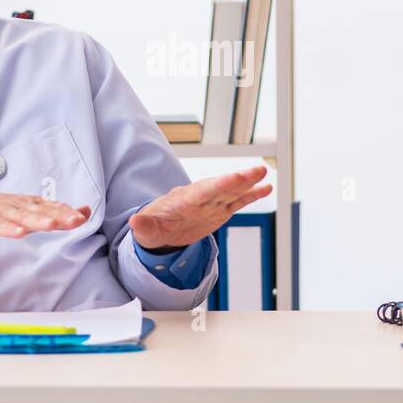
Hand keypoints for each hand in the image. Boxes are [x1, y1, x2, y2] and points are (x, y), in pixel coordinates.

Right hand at [0, 186, 90, 241]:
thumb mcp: (25, 209)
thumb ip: (52, 212)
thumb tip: (82, 212)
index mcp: (28, 204)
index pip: (51, 206)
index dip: (67, 210)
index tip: (84, 214)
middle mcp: (17, 206)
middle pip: (41, 211)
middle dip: (60, 215)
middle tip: (77, 219)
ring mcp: (1, 212)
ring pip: (22, 217)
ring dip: (38, 221)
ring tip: (52, 225)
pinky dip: (9, 229)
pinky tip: (18, 233)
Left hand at [128, 165, 271, 249]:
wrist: (158, 231)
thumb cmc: (151, 228)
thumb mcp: (145, 232)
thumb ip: (144, 227)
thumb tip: (136, 223)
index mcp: (183, 201)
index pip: (203, 191)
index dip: (220, 185)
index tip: (235, 177)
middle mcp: (200, 198)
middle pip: (221, 187)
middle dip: (238, 180)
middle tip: (257, 170)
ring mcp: (211, 204)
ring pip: (232, 191)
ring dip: (248, 183)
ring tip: (264, 173)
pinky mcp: (219, 211)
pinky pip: (237, 202)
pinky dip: (251, 195)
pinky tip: (266, 188)